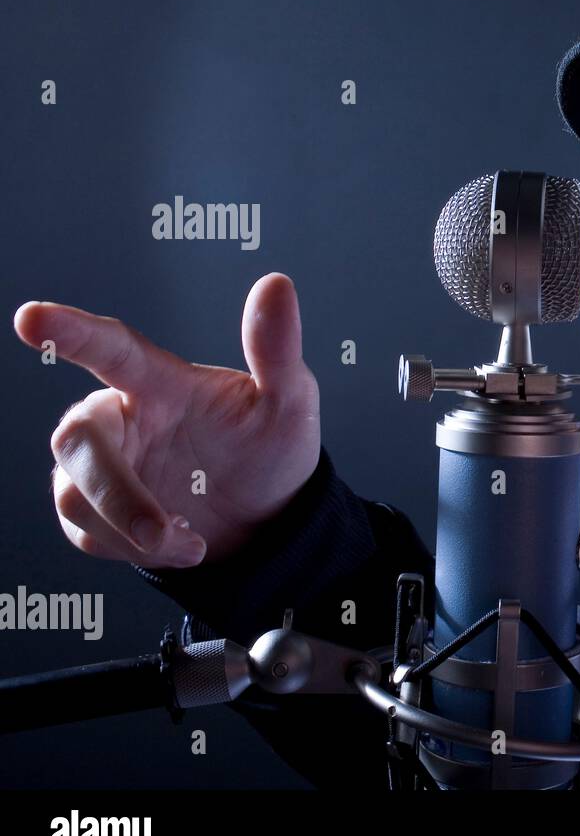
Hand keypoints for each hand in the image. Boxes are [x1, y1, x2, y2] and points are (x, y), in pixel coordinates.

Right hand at [13, 273, 320, 568]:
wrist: (269, 521)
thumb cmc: (273, 450)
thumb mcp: (290, 402)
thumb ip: (276, 348)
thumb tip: (277, 284)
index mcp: (160, 383)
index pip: (111, 350)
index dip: (73, 332)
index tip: (32, 318)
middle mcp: (121, 419)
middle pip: (78, 440)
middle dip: (116, 492)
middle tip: (166, 528)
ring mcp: (102, 467)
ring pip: (76, 497)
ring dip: (135, 531)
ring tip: (193, 540)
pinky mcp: (95, 513)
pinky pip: (90, 535)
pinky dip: (136, 551)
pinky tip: (180, 543)